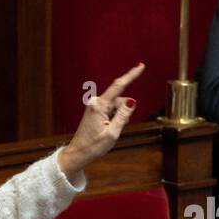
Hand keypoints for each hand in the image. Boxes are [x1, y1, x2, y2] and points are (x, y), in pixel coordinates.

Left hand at [57, 63, 145, 181]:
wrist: (78, 153)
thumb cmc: (93, 146)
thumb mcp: (112, 133)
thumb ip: (123, 116)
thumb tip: (132, 101)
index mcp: (99, 106)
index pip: (118, 86)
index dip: (131, 75)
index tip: (140, 66)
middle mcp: (96, 103)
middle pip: (120, 101)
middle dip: (124, 112)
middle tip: (115, 129)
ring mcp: (94, 106)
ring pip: (116, 106)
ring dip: (118, 117)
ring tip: (108, 131)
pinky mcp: (94, 110)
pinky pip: (111, 110)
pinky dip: (113, 118)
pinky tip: (106, 129)